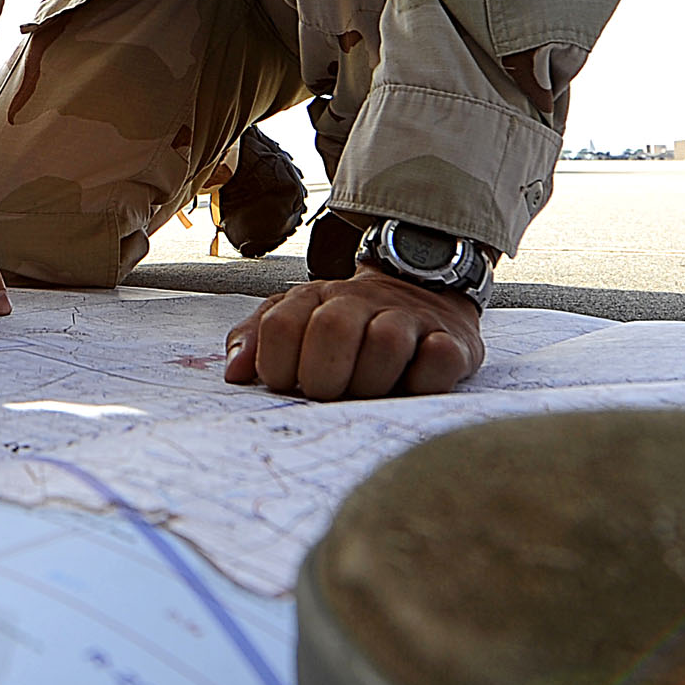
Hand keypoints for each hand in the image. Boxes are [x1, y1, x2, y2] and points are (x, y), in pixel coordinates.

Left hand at [223, 265, 484, 400]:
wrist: (422, 291)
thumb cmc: (348, 324)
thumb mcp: (296, 318)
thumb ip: (256, 339)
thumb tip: (233, 373)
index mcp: (316, 298)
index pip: (280, 326)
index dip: (276, 365)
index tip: (288, 384)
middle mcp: (361, 302)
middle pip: (332, 330)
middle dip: (323, 376)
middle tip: (328, 394)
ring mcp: (409, 319)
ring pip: (387, 343)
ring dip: (371, 381)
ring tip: (368, 393)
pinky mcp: (451, 341)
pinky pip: (439, 360)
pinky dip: (423, 381)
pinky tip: (410, 387)